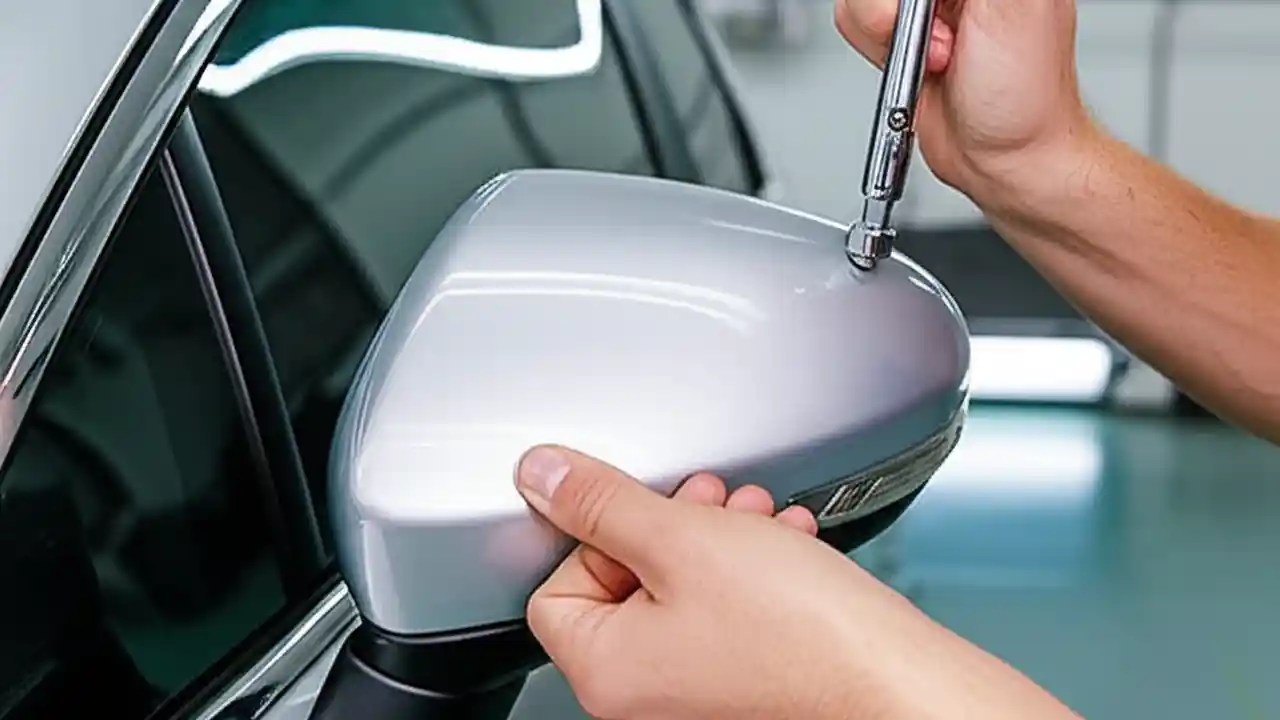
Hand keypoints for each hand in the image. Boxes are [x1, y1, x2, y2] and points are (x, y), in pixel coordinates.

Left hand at [514, 445, 1080, 718]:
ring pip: (684, 589)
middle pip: (624, 583)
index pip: (556, 587)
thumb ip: (601, 503)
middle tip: (706, 504)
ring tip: (755, 520)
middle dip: (670, 525)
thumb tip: (542, 477)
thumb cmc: (802, 633)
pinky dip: (752, 568)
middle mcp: (646, 694)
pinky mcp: (746, 678)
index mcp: (608, 671)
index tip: (640, 509)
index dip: (598, 535)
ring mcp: (697, 690)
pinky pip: (728, 610)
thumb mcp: (682, 539)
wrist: (894, 679)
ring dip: (718, 539)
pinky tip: (784, 546)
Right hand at [836, 0, 1096, 209]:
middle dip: (895, 9)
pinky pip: (854, 19)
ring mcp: (925, 2)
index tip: (920, 13)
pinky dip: (875, 49)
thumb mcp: (1010, 4)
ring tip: (938, 54)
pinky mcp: (899, 29)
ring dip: (887, 32)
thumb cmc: (1025, 94)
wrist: (1004, 157)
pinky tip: (919, 65)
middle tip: (941, 33)